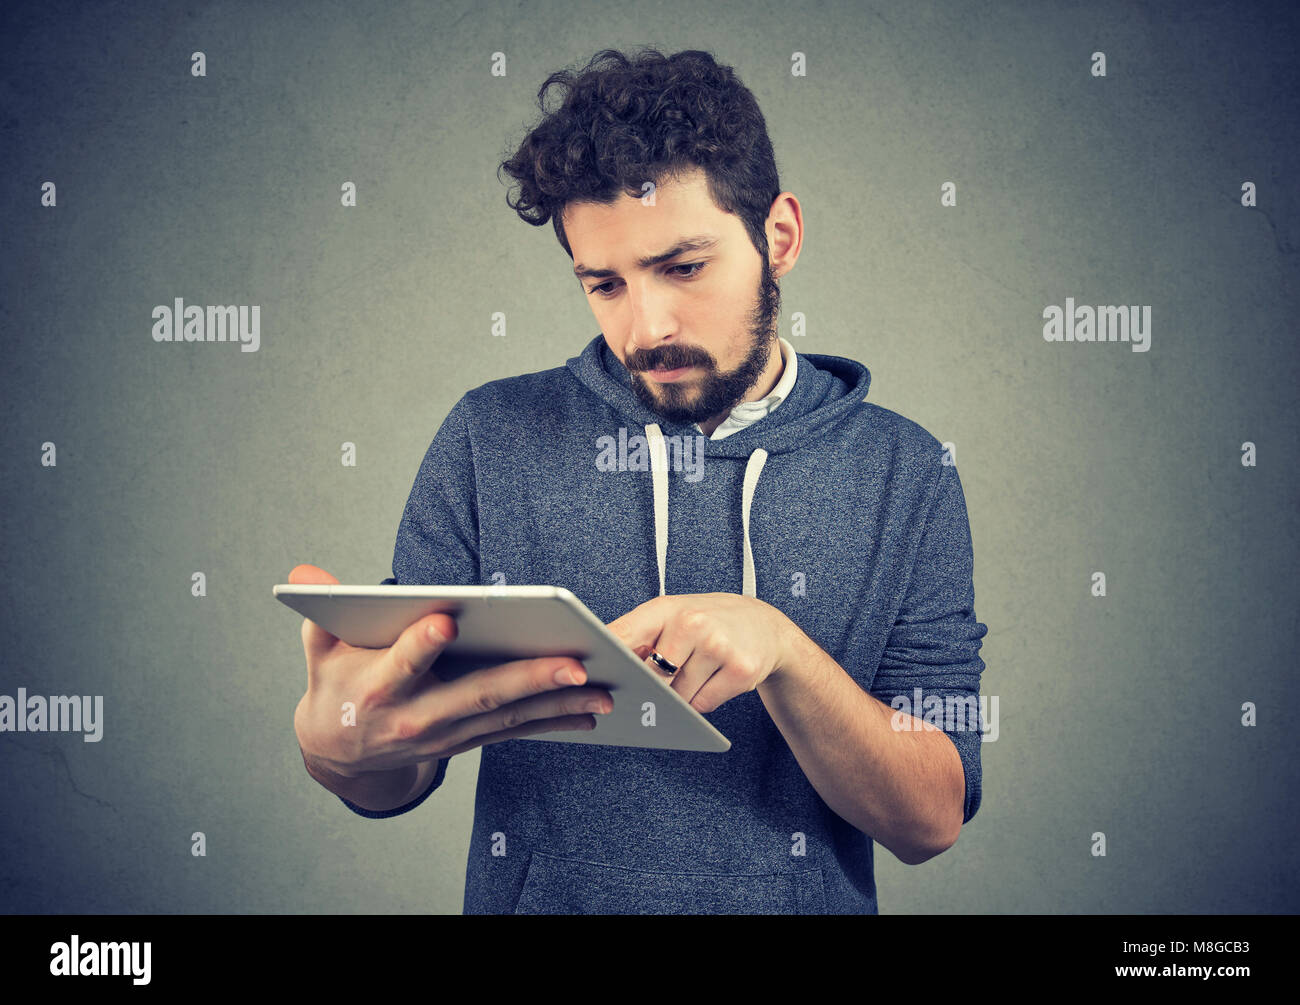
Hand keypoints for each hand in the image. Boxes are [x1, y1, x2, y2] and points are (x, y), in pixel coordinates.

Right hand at [290, 564, 613, 777]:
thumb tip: (304, 572)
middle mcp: (417, 716)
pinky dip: (555, 722)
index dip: (420, 644)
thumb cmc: (334, 683)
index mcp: (378, 688)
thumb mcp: (318, 647)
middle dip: (528, 678)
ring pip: (508, 717)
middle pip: (477, 693)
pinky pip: (516, 732)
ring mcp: (446, 735)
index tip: (445, 619)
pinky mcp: (466, 741)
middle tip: (573, 662)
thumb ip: (320, 609)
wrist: (338, 752)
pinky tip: (592, 711)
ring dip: (558, 703)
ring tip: (602, 688)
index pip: (401, 664)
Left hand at [606, 593, 802, 713]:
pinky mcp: (741, 671)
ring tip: (693, 673)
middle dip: (647, 689)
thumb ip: (638, 638)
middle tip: (645, 692)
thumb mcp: (672, 616)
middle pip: (650, 677)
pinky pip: (703, 704)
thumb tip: (600, 672)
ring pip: (677, 696)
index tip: (581, 675)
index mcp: (666, 608)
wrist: (765, 626)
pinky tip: (713, 680)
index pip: (623, 634)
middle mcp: (692, 622)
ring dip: (678, 698)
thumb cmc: (706, 623)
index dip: (602, 657)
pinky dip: (701, 702)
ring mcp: (718, 646)